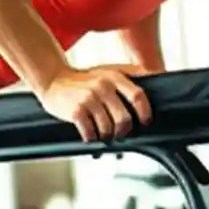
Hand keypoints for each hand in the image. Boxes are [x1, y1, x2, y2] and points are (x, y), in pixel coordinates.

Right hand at [37, 65, 153, 141]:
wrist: (52, 80)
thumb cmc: (82, 79)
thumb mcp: (107, 70)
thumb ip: (130, 73)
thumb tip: (156, 76)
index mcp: (114, 76)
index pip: (138, 96)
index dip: (145, 112)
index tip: (144, 121)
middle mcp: (103, 86)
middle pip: (125, 118)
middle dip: (123, 130)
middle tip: (119, 132)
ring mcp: (89, 98)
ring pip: (108, 129)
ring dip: (105, 135)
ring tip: (101, 132)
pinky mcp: (76, 111)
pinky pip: (91, 133)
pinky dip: (91, 138)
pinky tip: (88, 133)